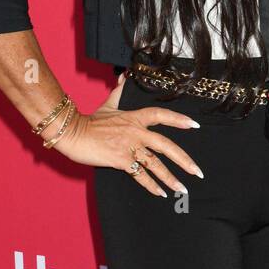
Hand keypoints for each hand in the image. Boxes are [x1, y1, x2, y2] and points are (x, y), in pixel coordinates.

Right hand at [51, 75, 202, 197]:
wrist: (71, 132)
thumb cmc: (89, 121)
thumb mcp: (108, 104)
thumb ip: (120, 91)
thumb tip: (125, 75)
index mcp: (135, 117)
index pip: (161, 115)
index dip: (179, 119)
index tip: (195, 125)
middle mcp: (136, 131)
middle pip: (165, 145)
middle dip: (183, 160)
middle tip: (197, 171)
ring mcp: (128, 146)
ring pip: (155, 163)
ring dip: (170, 178)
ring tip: (182, 189)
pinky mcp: (119, 160)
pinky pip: (139, 174)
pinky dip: (151, 185)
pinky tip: (161, 193)